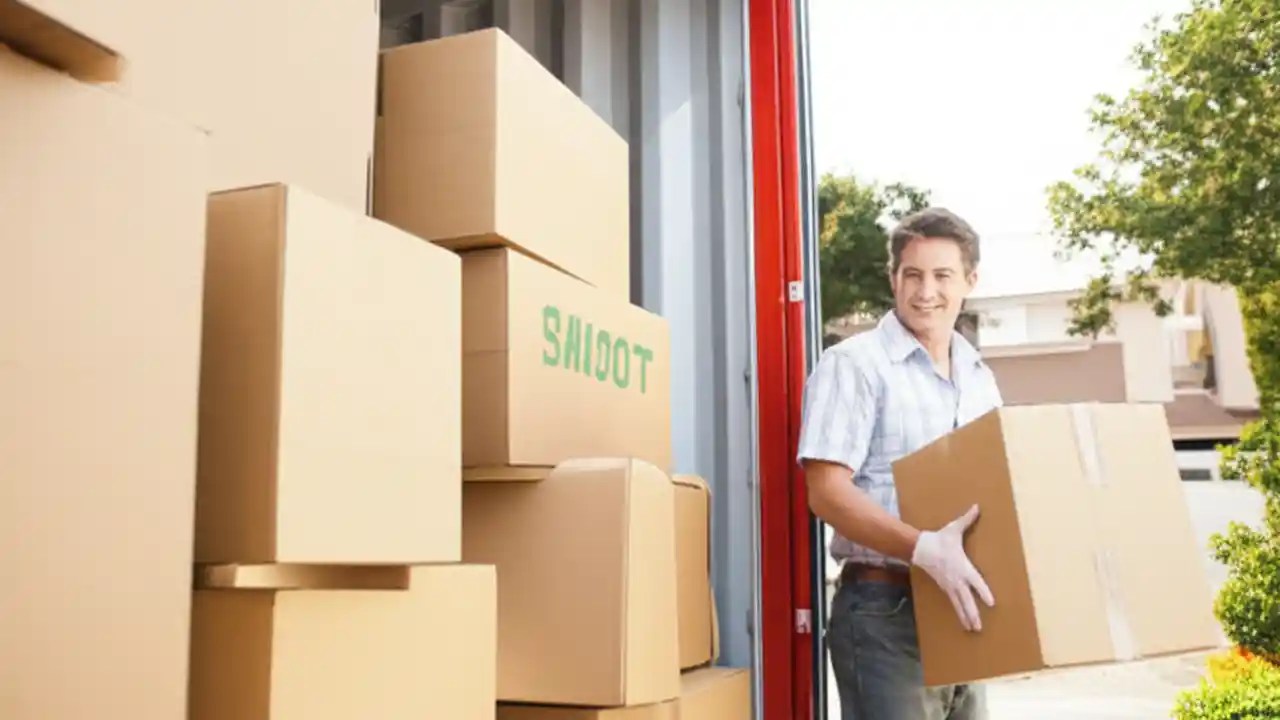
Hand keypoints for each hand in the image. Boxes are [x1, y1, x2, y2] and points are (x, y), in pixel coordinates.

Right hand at [910, 504, 994, 631]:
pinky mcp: (944, 587)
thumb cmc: (940, 539)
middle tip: (979, 627)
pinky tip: (964, 621)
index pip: (975, 581)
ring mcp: (950, 584)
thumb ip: (967, 520)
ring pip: (959, 604)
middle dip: (972, 613)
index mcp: (962, 566)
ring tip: (973, 629)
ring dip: (966, 616)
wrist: (920, 548)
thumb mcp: (954, 529)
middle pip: (966, 599)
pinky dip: (959, 612)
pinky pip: (954, 602)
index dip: (982, 592)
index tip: (991, 603)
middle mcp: (957, 579)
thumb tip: (977, 506)